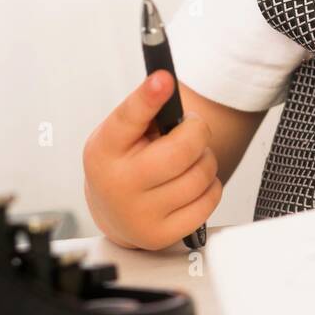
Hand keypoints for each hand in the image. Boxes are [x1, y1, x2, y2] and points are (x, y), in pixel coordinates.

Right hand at [83, 72, 222, 249]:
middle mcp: (117, 184)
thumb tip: (165, 84)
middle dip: (197, 132)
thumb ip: (145, 111)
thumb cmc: (123, 163)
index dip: (147, 97)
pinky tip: (193, 183)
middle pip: (180, 151)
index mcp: (104, 149)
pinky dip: (210, 186)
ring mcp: (139, 214)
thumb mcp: (122, 134)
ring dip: (206, 159)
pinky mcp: (161, 235)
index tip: (163, 79)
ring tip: (190, 159)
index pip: (128, 118)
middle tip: (192, 129)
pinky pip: (209, 201)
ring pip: (200, 175)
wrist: (113, 211)